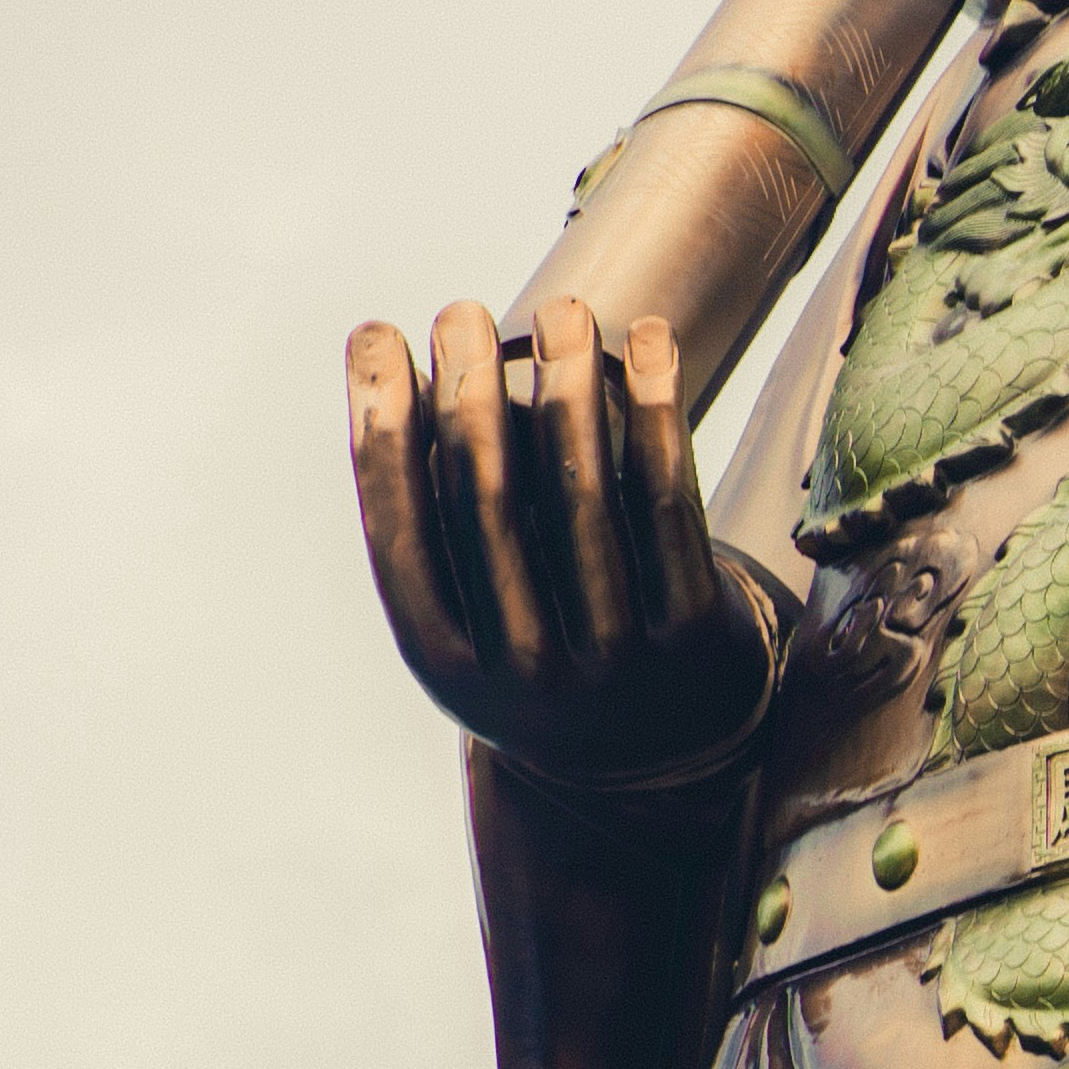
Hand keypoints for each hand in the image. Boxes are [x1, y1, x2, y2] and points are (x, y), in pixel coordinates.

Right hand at [346, 297, 776, 788]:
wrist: (657, 760)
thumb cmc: (536, 649)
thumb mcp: (465, 626)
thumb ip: (428, 529)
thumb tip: (380, 366)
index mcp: (447, 664)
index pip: (398, 530)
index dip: (380, 427)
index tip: (376, 335)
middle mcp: (524, 666)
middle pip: (486, 501)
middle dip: (467, 390)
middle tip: (462, 310)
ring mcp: (612, 651)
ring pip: (582, 491)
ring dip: (568, 383)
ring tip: (563, 308)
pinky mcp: (692, 629)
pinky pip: (671, 498)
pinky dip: (659, 410)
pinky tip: (651, 338)